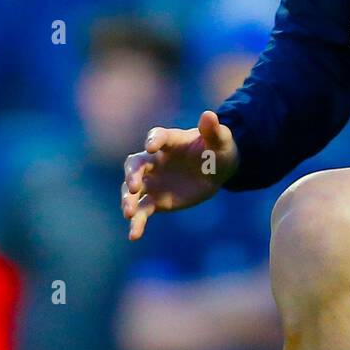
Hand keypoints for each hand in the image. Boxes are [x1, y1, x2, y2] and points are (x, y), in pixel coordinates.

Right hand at [121, 110, 238, 240]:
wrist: (217, 170)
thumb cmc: (218, 149)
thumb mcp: (221, 140)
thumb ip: (213, 130)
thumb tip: (209, 114)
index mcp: (170, 141)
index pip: (157, 137)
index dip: (154, 140)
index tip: (151, 146)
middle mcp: (155, 161)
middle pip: (135, 164)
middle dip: (132, 174)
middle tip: (134, 186)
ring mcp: (152, 181)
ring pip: (132, 190)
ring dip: (128, 200)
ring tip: (128, 213)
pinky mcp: (156, 200)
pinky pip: (142, 211)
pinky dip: (136, 222)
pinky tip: (134, 235)